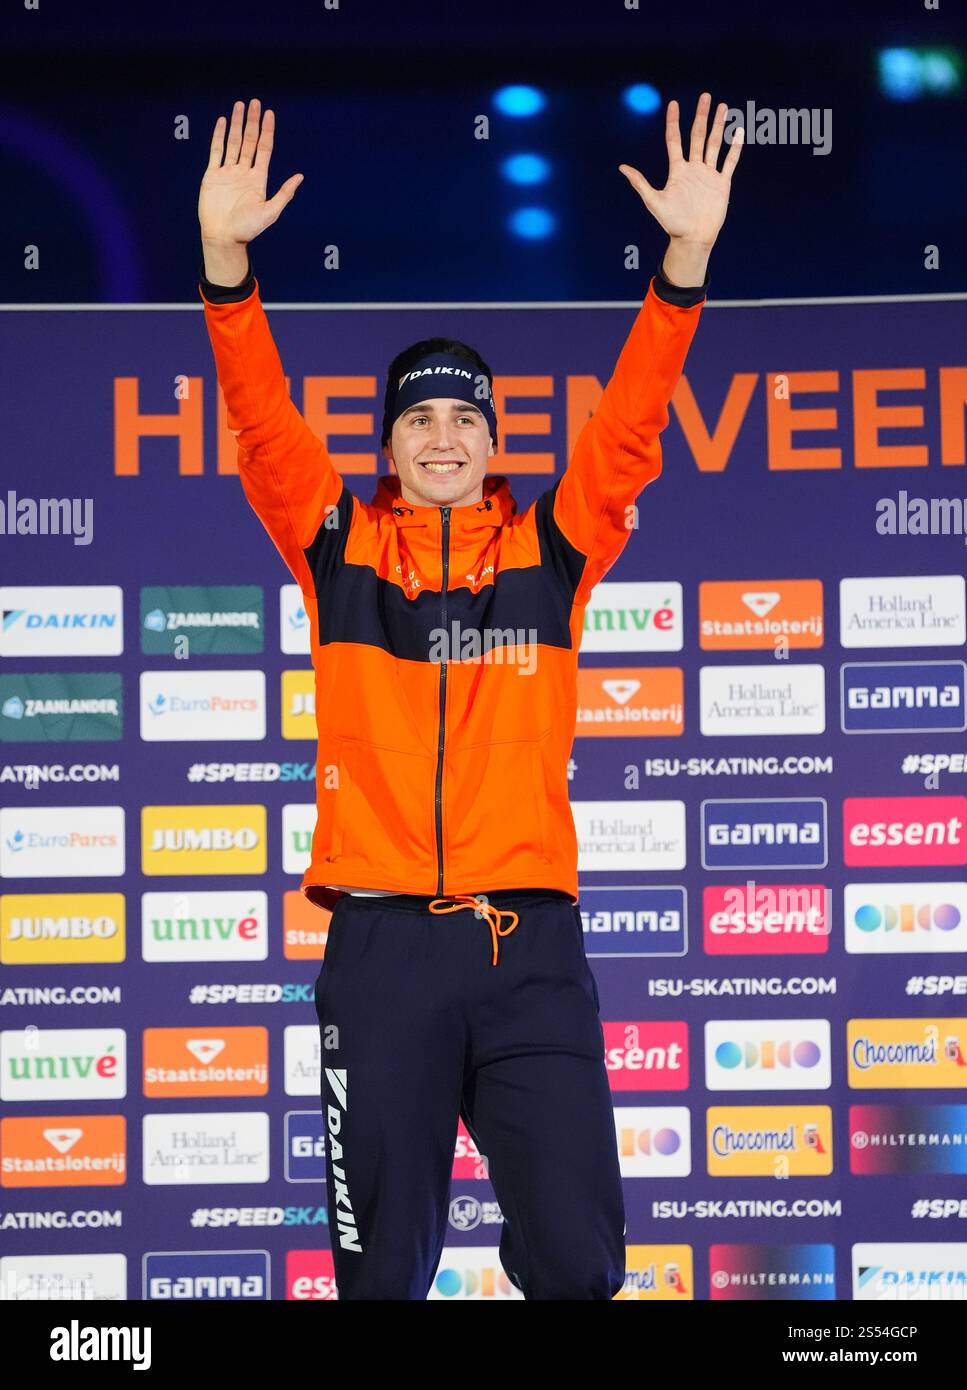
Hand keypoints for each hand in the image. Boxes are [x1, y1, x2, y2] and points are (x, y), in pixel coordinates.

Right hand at [198, 97, 302, 247]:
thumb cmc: (247, 229)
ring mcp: (228, 172)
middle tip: (255, 103)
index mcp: (258, 179)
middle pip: (249, 141)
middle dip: (252, 122)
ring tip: (240, 106)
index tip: (269, 114)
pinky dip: (219, 136)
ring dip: (237, 124)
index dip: (267, 131)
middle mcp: (244, 172)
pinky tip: (223, 122)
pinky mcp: (212, 175)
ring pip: (233, 142)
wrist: (224, 238)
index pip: (264, 149)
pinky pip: (216, 151)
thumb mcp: (270, 212)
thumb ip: (284, 193)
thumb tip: (300, 176)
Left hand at [619, 92, 741, 254]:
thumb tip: (622, 167)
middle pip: (698, 136)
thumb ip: (640, 183)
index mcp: (678, 170)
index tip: (674, 103)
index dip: (674, 122)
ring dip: (719, 125)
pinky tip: (738, 131)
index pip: (675, 140)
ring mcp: (708, 175)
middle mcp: (693, 169)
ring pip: (715, 144)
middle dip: (702, 116)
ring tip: (723, 106)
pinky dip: (734, 148)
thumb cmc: (672, 223)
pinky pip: (729, 162)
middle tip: (705, 96)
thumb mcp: (654, 201)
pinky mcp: (722, 184)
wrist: (693, 239)